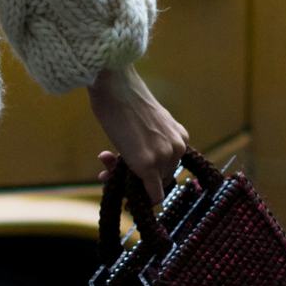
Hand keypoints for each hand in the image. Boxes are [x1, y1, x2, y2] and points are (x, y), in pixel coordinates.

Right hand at [90, 65, 188, 204]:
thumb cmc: (123, 98)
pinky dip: (141, 200)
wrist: (116, 85)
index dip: (149, 173)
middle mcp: (178, 148)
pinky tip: (124, 196)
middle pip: (159, 178)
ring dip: (126, 181)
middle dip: (134, 176)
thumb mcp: (143, 123)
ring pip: (151, 186)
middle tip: (108, 165)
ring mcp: (165, 157)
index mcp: (180, 137)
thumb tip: (132, 165)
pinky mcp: (149, 164)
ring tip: (105, 162)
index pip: (167, 167)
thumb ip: (146, 143)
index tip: (129, 169)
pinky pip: (152, 195)